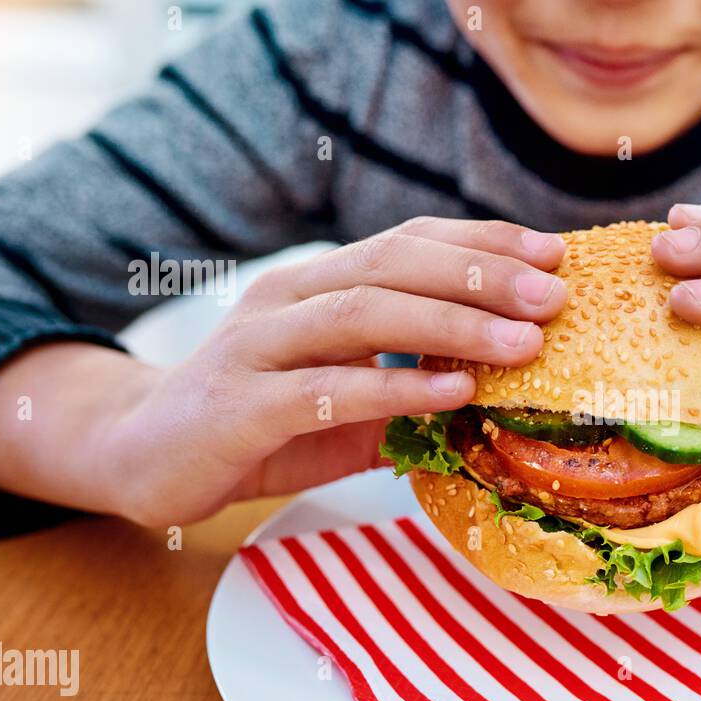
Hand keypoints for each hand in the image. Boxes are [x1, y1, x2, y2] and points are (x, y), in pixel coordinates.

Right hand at [0, 218, 566, 525]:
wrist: (146, 457)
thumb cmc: (262, 423)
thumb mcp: (350, 399)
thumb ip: (412, 386)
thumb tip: (505, 391)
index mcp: (318, 284)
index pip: (408, 243)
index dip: (481, 243)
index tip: (554, 256)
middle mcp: (288, 298)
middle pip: (393, 265)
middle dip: (481, 276)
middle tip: (553, 296)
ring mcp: (259, 347)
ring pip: (364, 315)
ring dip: (451, 325)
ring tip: (523, 342)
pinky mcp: (242, 405)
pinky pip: (329, 390)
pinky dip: (397, 389)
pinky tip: (454, 395)